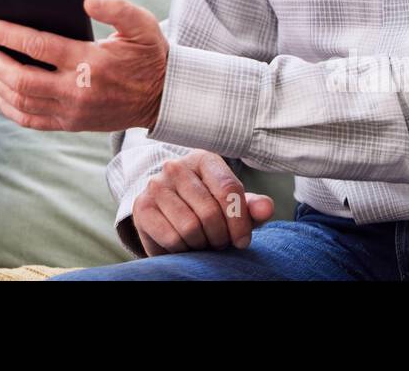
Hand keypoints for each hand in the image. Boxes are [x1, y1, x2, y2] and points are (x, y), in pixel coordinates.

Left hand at [0, 0, 166, 131]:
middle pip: (21, 79)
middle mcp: (77, 90)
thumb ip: (115, 6)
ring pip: (20, 102)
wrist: (163, 98)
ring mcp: (72, 111)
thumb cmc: (149, 55)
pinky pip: (29, 120)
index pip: (38, 47)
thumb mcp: (142, 24)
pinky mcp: (70, 124)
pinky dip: (6, 107)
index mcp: (91, 61)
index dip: (6, 34)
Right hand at [131, 150, 274, 255]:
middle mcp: (176, 166)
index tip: (242, 241)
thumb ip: (251, 206)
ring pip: (191, 227)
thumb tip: (266, 208)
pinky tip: (185, 244)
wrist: (167, 212)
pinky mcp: (142, 207)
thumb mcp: (231, 205)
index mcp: (204, 159)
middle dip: (220, 236)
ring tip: (203, 242)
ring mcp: (156, 185)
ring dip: (202, 244)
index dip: (239, 222)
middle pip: (210, 212)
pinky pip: (172, 238)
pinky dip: (184, 249)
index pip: (228, 189)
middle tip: (219, 242)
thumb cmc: (206, 206)